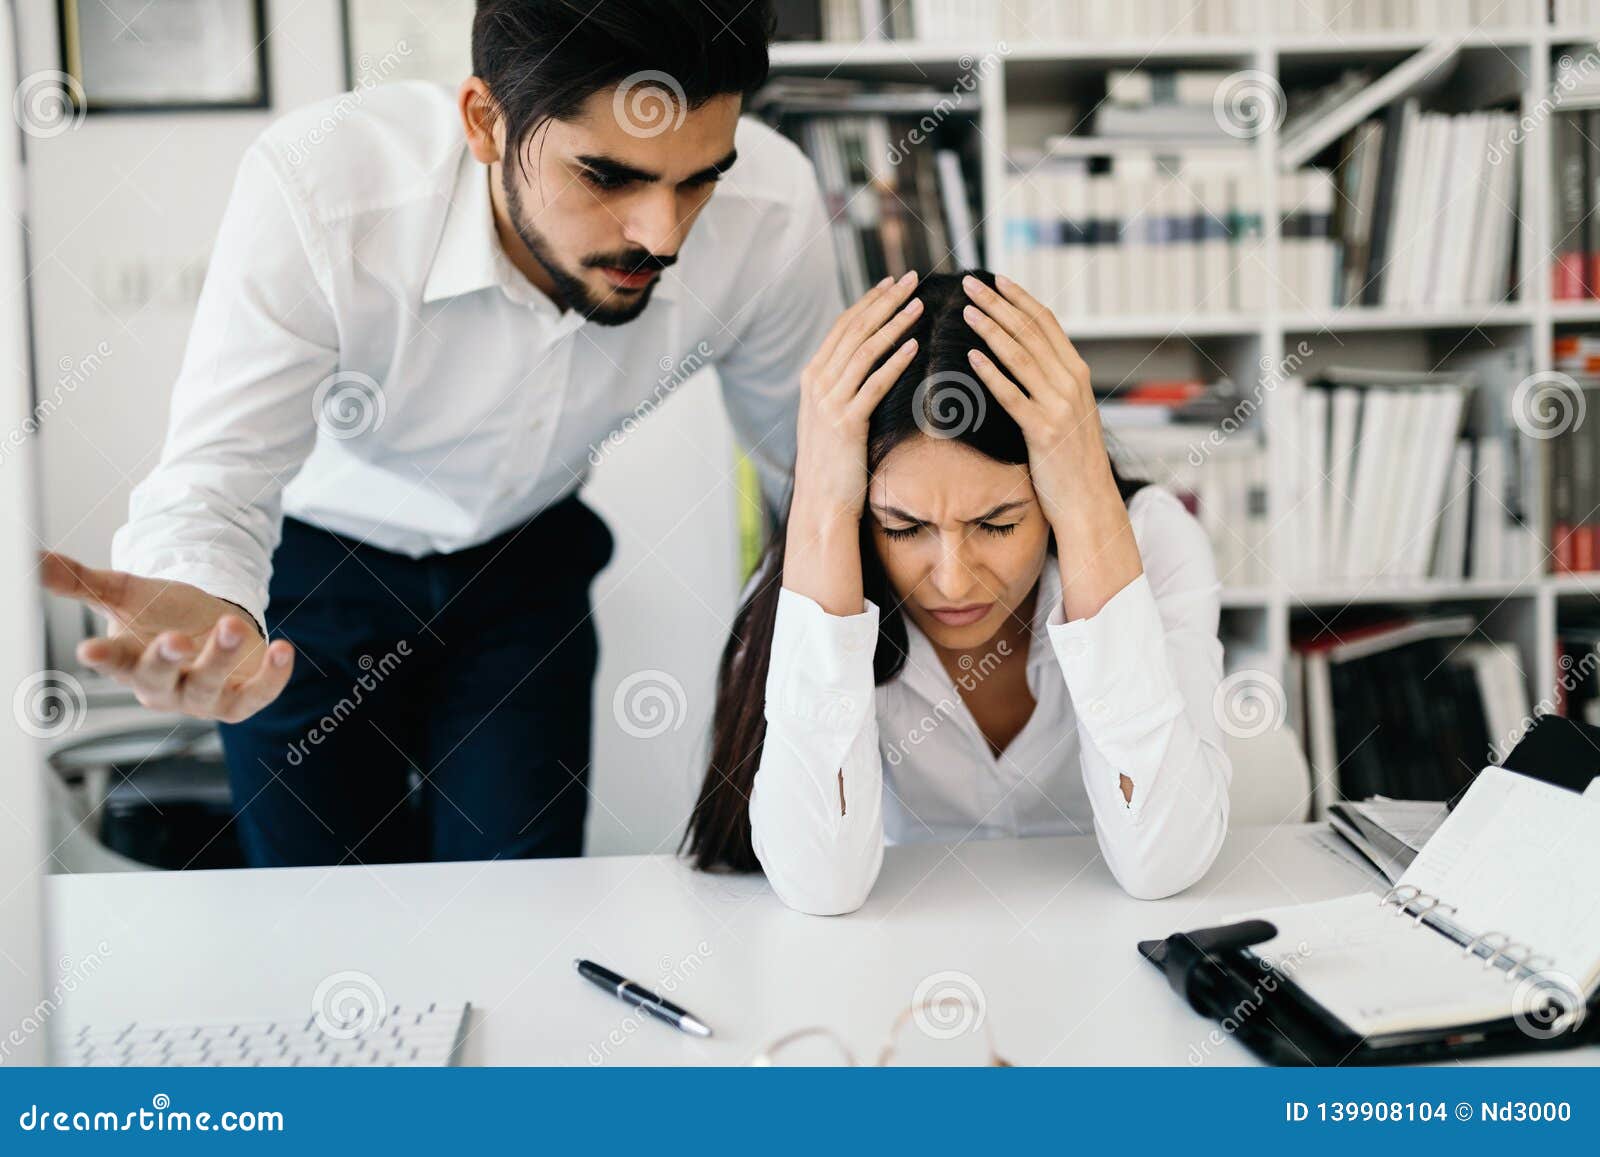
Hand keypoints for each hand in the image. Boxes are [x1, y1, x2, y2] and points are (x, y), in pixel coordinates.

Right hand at [40, 551, 294, 722]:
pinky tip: (283, 649)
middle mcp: (166, 687)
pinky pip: (258, 694)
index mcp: (132, 662)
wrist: (209, 627)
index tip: (90, 648)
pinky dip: (272, 677)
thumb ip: (81, 580)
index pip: (114, 661)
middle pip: (160, 680)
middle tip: (175, 639)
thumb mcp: (123, 592)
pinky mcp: (242, 697)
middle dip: (167, 660)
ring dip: (220, 658)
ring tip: (230, 625)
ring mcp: (204, 696)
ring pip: (208, 687)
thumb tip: (29, 556)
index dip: (104, 657)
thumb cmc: (162, 614)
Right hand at [792, 271, 922, 520]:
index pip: (844, 327)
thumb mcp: (831, 416)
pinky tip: (915, 346)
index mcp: (812, 377)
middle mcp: (816, 383)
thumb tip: (867, 362)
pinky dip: (894, 362)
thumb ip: (843, 387)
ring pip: (864, 351)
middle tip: (912, 279)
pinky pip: (873, 384)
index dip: (869, 301)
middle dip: (885, 301)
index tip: (894, 282)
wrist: (821, 502)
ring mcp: (827, 402)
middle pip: (854, 330)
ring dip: (893, 324)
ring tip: (918, 305)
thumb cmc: (834, 463)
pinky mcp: (844, 423)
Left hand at [957, 273, 1141, 617]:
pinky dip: (991, 373)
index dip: (1019, 298)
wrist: (1088, 501)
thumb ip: (1048, 383)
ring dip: (992, 329)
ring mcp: (1060, 406)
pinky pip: (1013, 396)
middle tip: (970, 281)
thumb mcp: (1066, 412)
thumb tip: (1022, 358)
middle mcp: (1072, 383)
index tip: (995, 278)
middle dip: (999, 303)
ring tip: (966, 309)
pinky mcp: (1044, 431)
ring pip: (1021, 357)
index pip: (1046, 323)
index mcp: (1077, 373)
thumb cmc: (1070, 459)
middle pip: (1031, 331)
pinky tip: (970, 356)